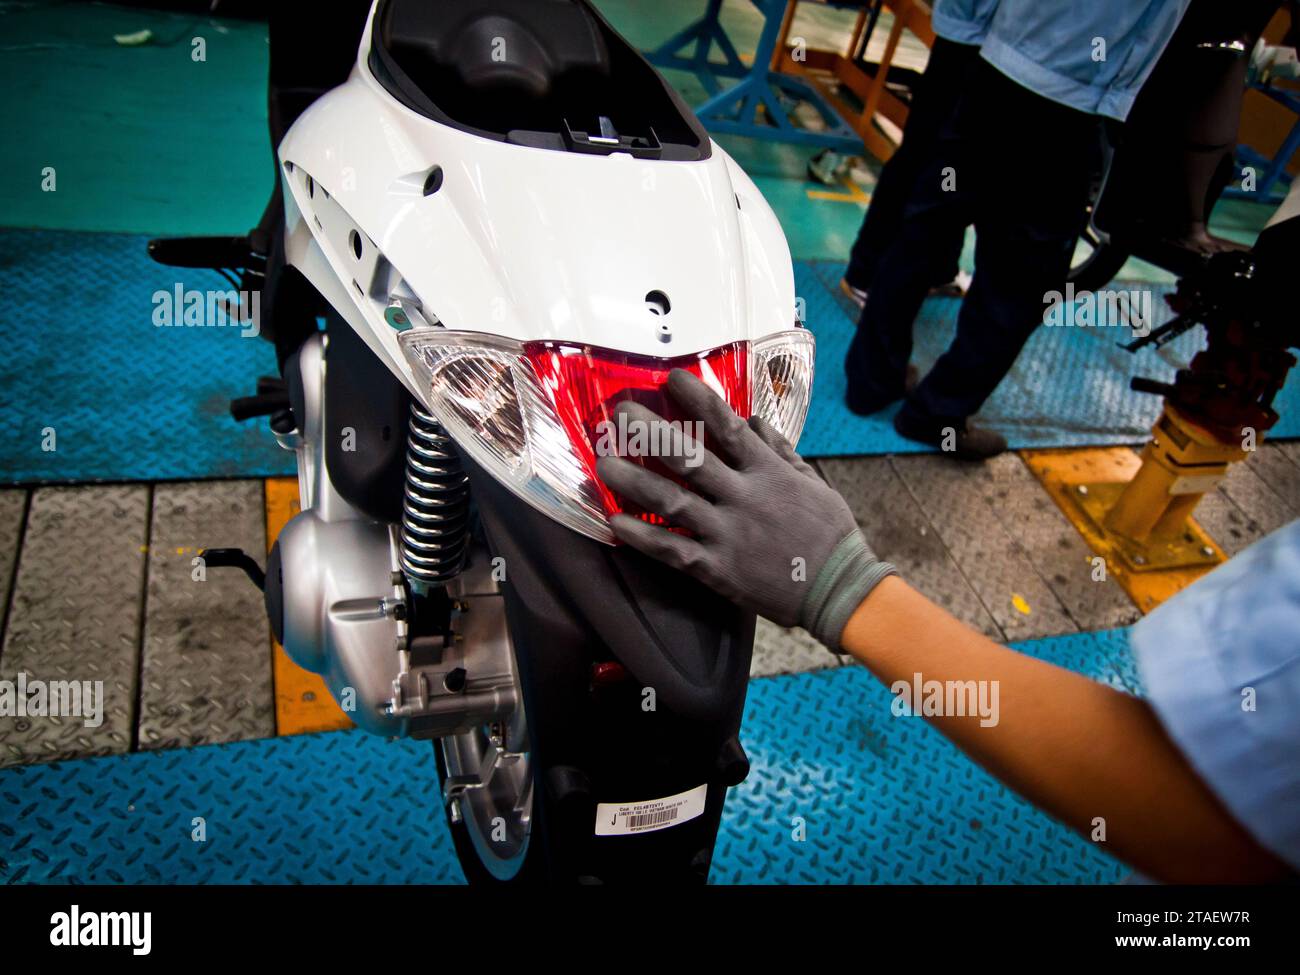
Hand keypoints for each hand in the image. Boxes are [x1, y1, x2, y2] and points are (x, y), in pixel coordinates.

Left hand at [594, 369, 896, 648]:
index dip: (698, 401)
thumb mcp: (812, 482)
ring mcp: (728, 533)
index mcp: (768, 472)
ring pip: (672, 501)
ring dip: (635, 480)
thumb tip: (752, 420)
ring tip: (603, 463)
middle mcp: (743, 497)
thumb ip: (780, 450)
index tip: (671, 378)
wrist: (839, 590)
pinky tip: (614, 521)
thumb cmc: (830, 533)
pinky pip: (673, 550)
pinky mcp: (718, 569)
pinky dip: (642, 536)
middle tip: (619, 413)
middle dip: (651, 433)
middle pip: (689, 458)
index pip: (728, 427)